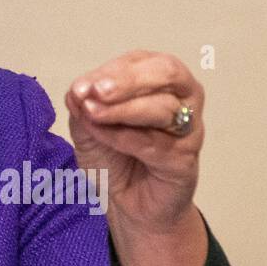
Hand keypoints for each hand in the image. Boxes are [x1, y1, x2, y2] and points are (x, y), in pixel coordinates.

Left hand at [64, 49, 206, 265]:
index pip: (143, 61)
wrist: (126, 204)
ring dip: (123, 109)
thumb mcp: (87, 124)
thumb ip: (83, 104)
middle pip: (167, 74)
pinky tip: (103, 137)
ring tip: (93, 112)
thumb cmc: (114, 156)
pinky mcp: (185, 161)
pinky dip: (125, 138)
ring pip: (163, 108)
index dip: (112, 70)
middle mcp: (182, 99)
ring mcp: (188, 130)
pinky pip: (156, 144)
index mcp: (158, 81)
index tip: (82, 86)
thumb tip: (78, 90)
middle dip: (128, 79)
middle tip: (97, 90)